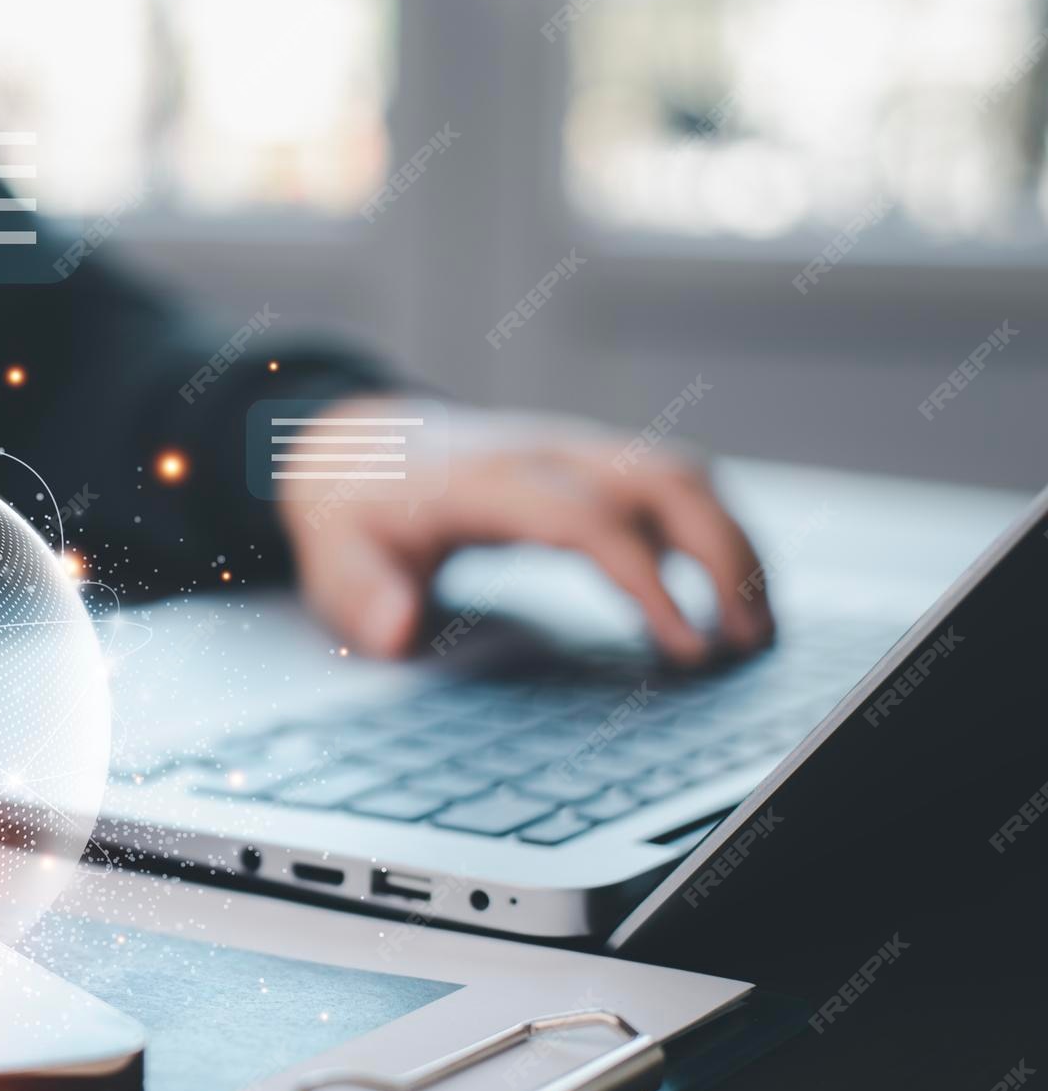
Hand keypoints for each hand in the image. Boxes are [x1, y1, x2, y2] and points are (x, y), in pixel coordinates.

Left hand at [278, 398, 774, 663]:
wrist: (354, 445)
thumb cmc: (353, 512)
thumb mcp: (334, 558)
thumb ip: (362, 595)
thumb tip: (396, 630)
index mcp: (485, 480)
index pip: (586, 519)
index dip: (647, 580)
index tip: (686, 646)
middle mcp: (543, 452)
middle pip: (663, 481)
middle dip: (723, 557)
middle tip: (750, 643)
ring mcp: (573, 449)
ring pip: (682, 475)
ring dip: (733, 544)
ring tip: (757, 628)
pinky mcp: (591, 460)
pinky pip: (672, 482)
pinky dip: (714, 531)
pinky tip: (730, 594)